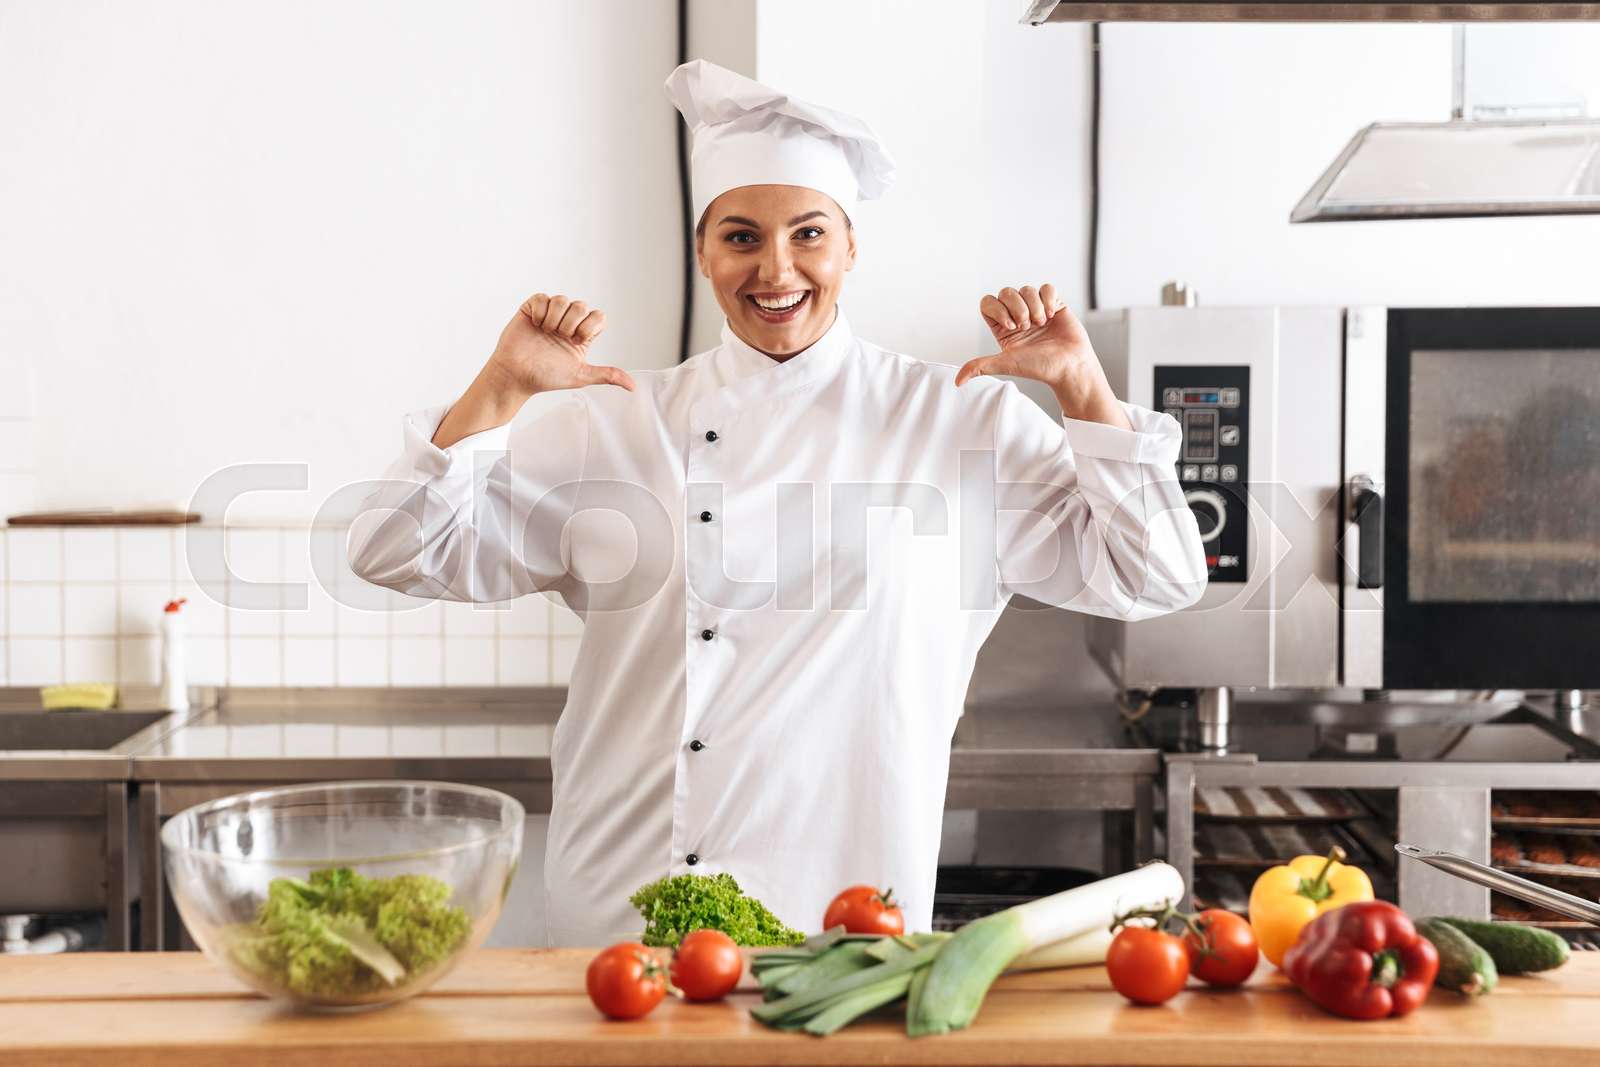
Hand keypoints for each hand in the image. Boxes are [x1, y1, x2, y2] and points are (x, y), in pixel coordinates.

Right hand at [486, 293, 635, 395]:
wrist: (516, 375)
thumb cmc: (546, 377)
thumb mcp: (581, 375)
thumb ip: (606, 375)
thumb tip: (632, 386)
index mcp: (581, 334)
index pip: (598, 316)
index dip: (589, 326)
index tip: (577, 341)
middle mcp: (567, 322)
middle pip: (581, 306)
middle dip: (571, 324)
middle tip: (559, 338)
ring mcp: (550, 314)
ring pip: (562, 299)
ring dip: (555, 318)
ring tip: (545, 332)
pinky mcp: (532, 308)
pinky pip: (543, 298)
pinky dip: (540, 312)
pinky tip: (534, 325)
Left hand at [956, 283, 1129, 428]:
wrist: (1069, 366)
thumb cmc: (1039, 367)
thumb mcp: (1006, 364)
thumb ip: (980, 366)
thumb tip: (958, 381)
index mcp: (1003, 327)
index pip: (988, 303)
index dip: (998, 309)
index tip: (1011, 327)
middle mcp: (1017, 316)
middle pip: (1006, 292)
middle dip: (1017, 308)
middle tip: (1027, 326)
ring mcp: (1036, 308)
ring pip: (1026, 289)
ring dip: (1034, 306)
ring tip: (1042, 324)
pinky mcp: (1054, 304)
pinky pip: (1046, 287)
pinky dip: (1049, 299)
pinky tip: (1053, 315)